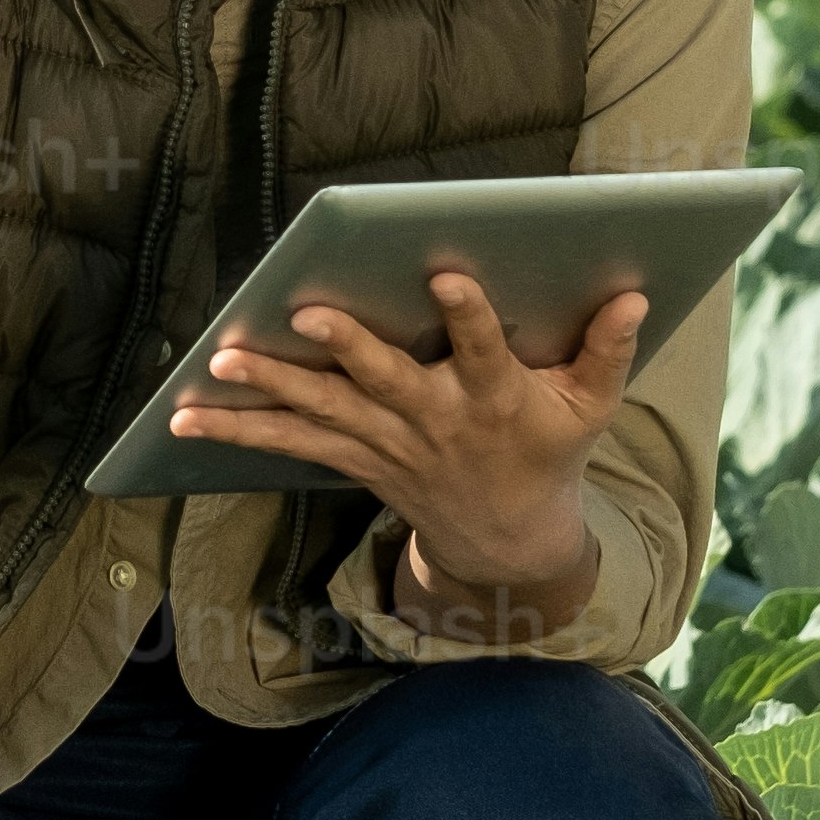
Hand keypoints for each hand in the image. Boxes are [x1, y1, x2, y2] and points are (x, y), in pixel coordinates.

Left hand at [172, 264, 643, 622]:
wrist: (508, 544)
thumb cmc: (548, 453)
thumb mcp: (591, 408)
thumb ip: (608, 350)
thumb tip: (633, 293)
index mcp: (495, 400)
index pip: (482, 351)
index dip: (468, 316)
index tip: (448, 276)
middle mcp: (435, 421)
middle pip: (385, 381)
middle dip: (346, 350)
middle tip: (306, 317)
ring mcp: (389, 444)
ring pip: (323, 414)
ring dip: (267, 390)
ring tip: (216, 366)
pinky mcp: (355, 459)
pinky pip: (291, 444)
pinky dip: (239, 429)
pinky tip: (186, 414)